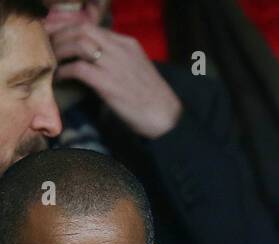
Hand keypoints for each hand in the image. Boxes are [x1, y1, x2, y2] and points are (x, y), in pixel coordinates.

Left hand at [49, 21, 182, 138]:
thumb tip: (93, 59)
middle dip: (60, 35)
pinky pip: (77, 68)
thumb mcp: (137, 68)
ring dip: (59, 51)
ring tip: (52, 61)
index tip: (57, 35)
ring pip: (77, 44)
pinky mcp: (107, 83)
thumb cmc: (153, 98)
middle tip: (49, 46)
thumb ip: (118, 59)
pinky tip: (60, 78)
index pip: (91, 26)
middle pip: (81, 29)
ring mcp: (113, 65)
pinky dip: (64, 72)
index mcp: (128, 44)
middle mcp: (120, 49)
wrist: (167, 119)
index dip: (69, 28)